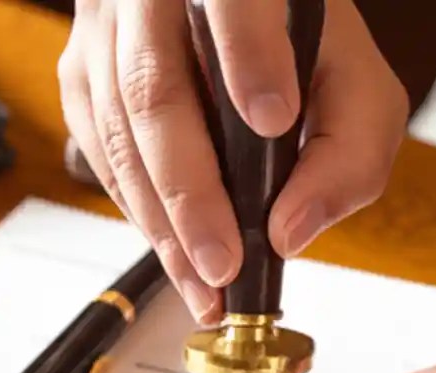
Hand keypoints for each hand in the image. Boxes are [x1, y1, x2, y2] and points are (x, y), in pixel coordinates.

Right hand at [58, 0, 408, 323]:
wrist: (241, 21)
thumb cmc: (299, 51)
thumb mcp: (354, 86)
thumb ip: (349, 152)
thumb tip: (289, 232)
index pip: (234, 0)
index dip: (248, 54)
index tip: (274, 119)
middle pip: (157, 84)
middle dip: (191, 190)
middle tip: (223, 261)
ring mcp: (107, 27)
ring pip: (117, 123)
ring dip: (160, 218)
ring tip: (201, 282)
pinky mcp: (81, 69)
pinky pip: (98, 146)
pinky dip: (137, 207)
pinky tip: (173, 251)